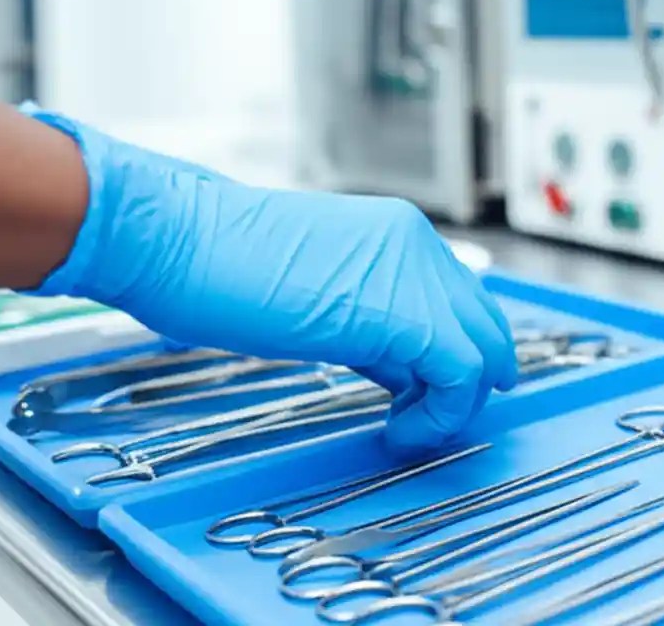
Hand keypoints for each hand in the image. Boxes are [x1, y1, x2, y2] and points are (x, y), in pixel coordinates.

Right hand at [24, 107, 516, 450]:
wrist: (178, 241)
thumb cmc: (218, 266)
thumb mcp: (315, 294)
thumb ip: (369, 325)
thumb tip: (400, 372)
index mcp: (394, 233)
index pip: (458, 300)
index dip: (451, 356)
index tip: (422, 396)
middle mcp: (416, 244)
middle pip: (485, 324)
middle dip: (466, 383)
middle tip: (426, 419)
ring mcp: (414, 273)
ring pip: (484, 350)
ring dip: (452, 405)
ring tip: (406, 429)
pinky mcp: (404, 313)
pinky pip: (462, 375)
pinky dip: (441, 415)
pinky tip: (397, 430)